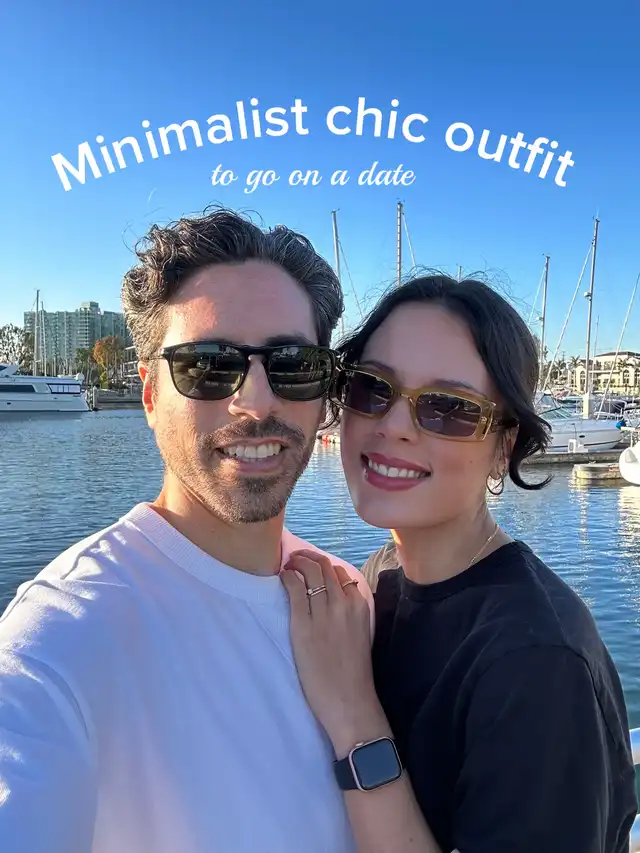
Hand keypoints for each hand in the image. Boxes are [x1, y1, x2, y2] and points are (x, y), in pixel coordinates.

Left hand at [280, 550, 388, 755]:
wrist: (349, 701)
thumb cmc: (354, 674)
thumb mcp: (361, 635)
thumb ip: (351, 615)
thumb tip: (337, 604)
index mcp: (360, 607)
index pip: (343, 574)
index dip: (327, 567)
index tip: (316, 567)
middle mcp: (344, 604)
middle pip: (325, 567)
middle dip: (310, 557)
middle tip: (297, 558)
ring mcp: (323, 612)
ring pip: (311, 572)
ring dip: (297, 562)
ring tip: (288, 563)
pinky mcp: (302, 624)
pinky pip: (295, 588)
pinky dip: (288, 577)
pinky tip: (283, 576)